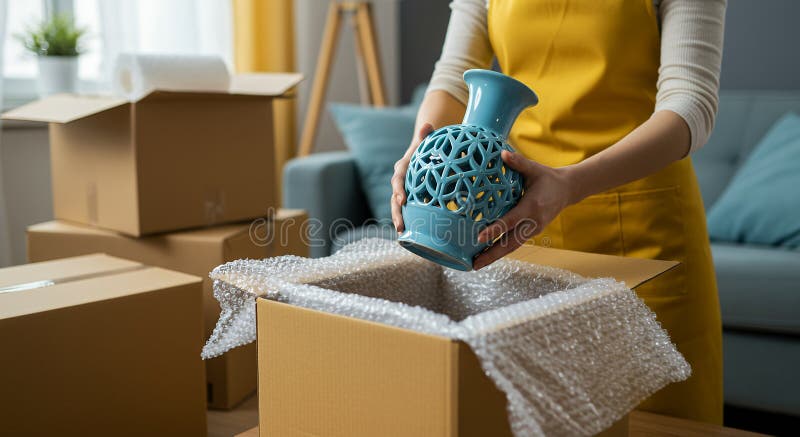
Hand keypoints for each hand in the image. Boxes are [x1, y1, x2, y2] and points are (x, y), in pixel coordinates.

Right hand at [391, 123, 434, 232]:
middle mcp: (400, 180)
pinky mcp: (409, 196)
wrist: (422, 150)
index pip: (398, 178)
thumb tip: (427, 125)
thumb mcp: (426, 139)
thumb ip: (425, 134)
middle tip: (400, 225)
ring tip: (402, 233)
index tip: (402, 199)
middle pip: (394, 197)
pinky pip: (406, 209)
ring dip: (399, 219)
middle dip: (396, 212)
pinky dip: (408, 220)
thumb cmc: (426, 145)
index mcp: (403, 167)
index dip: (398, 189)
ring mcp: (403, 190)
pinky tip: (411, 234)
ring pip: (397, 206)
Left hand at [472, 150, 575, 269]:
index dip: (495, 230)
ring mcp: (533, 229)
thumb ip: (518, 162)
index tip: (479, 238)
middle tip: (474, 264)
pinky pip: (515, 244)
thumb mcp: (534, 168)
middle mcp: (533, 222)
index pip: (510, 221)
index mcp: (531, 207)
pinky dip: (501, 251)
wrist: (567, 190)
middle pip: (510, 243)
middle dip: (492, 254)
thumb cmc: (547, 177)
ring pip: (512, 247)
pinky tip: (487, 256)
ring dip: (494, 257)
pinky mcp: (532, 232)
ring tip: (476, 265)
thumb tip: (502, 154)